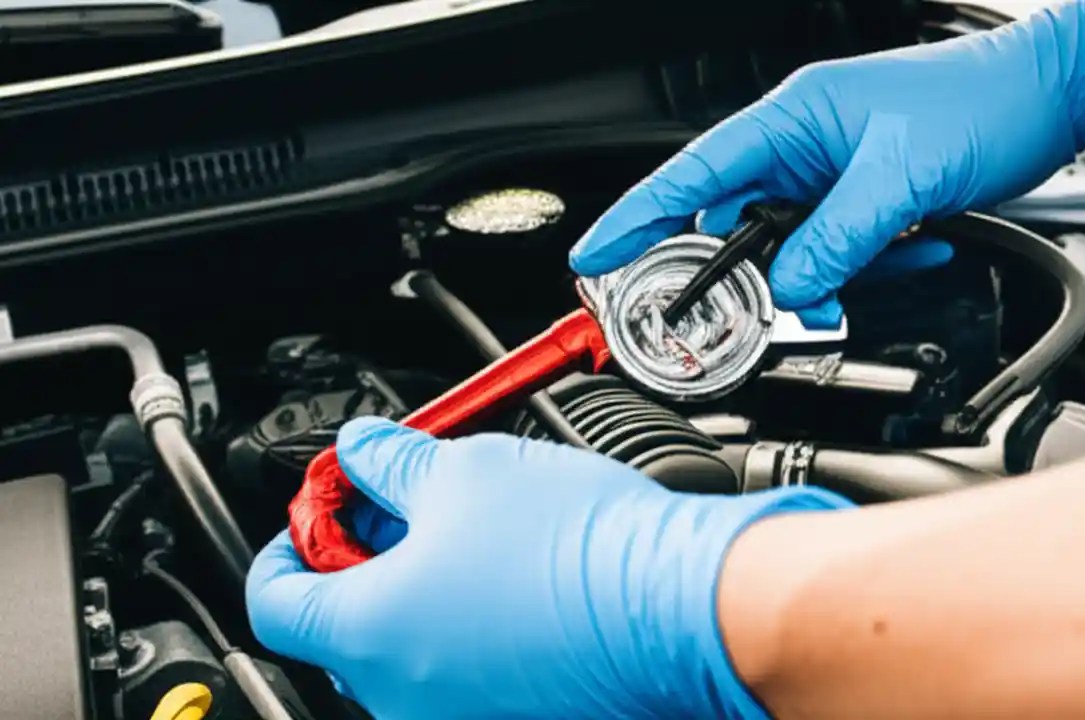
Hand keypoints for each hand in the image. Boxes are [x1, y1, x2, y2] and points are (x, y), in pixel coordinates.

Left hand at [246, 417, 849, 718]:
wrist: (678, 605)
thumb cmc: (577, 547)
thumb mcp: (462, 470)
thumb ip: (390, 462)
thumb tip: (362, 451)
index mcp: (365, 634)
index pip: (275, 599)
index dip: (290, 544)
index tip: (323, 513)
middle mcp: (401, 699)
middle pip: (345, 627)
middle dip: (367, 561)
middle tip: (410, 508)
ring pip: (411, 656)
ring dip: (423, 596)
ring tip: (477, 540)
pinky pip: (467, 678)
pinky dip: (472, 634)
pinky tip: (515, 585)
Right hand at [570, 0, 1084, 327]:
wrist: (1053, 95)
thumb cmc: (982, 101)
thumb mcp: (901, 177)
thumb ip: (839, 239)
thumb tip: (795, 287)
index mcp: (792, 120)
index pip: (692, 174)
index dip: (637, 217)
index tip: (595, 255)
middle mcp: (804, 145)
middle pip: (739, 221)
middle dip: (748, 271)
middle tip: (752, 308)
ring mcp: (834, 172)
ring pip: (793, 242)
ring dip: (820, 274)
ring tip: (858, 279)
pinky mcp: (867, 195)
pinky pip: (841, 244)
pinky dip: (866, 263)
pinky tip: (910, 252)